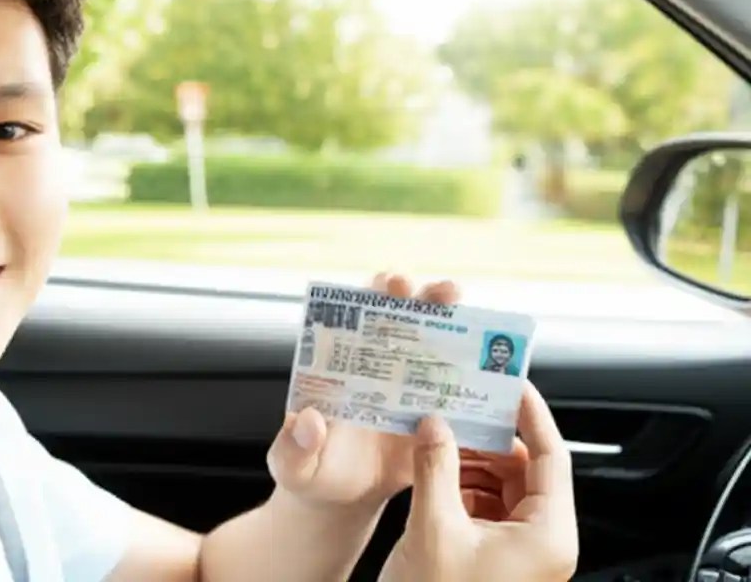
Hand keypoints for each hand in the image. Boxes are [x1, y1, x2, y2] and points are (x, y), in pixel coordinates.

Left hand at [267, 273, 459, 509]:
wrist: (339, 502)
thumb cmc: (308, 472)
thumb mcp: (291, 462)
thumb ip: (294, 445)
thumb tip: (309, 420)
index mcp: (338, 366)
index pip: (356, 316)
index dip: (374, 295)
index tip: (391, 283)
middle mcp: (376, 368)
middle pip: (403, 321)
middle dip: (425, 299)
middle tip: (444, 293)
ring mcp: (408, 392)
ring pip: (435, 352)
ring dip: (459, 334)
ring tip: (478, 325)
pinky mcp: (431, 421)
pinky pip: (457, 400)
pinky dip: (476, 388)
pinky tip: (494, 380)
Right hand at [377, 382, 578, 581]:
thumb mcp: (432, 526)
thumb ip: (437, 466)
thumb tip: (436, 423)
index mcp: (548, 534)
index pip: (551, 456)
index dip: (530, 415)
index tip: (510, 383)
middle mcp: (543, 542)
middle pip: (526, 469)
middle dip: (489, 437)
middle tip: (458, 406)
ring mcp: (521, 553)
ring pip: (503, 486)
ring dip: (471, 460)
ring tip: (439, 436)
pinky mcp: (496, 560)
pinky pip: (487, 507)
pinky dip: (463, 485)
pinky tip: (435, 469)